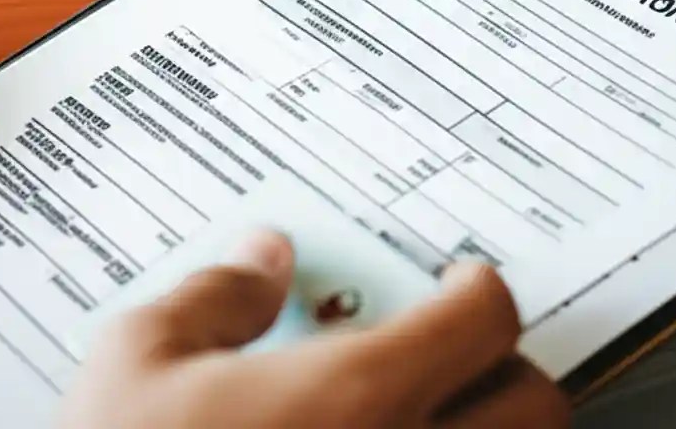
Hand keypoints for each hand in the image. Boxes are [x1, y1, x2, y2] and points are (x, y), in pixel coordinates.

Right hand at [59, 231, 569, 427]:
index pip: (481, 320)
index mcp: (354, 396)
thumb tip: (259, 261)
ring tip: (421, 417)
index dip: (476, 286)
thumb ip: (217, 295)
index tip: (459, 284)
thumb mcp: (140, 357)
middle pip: (534, 407)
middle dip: (503, 367)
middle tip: (452, 352)